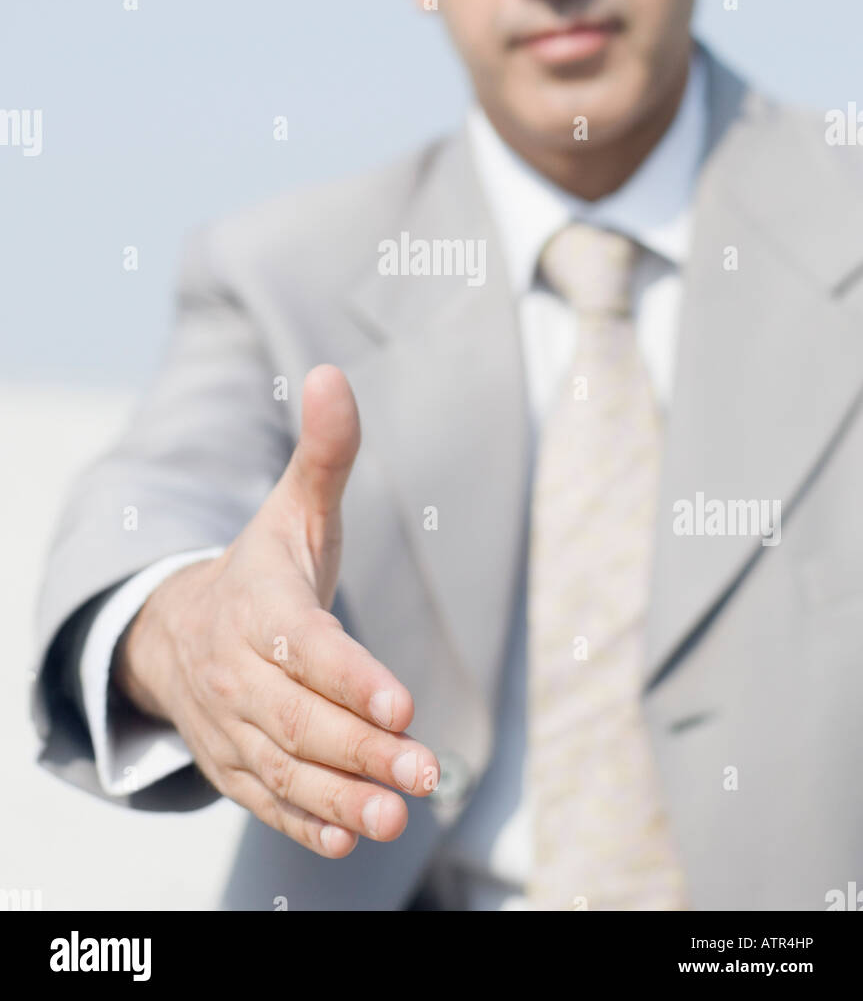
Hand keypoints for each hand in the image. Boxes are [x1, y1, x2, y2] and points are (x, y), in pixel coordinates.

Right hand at [114, 364, 439, 856]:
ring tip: (396, 817)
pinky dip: (302, 822)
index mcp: (257, 606)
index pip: (304, 647)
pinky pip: (263, 799)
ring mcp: (230, 724)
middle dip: (361, 750)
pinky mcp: (233, 764)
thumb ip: (325, 453)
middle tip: (425, 773)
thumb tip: (333, 373)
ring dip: (339, 796)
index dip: (350, 677)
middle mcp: (236, 671)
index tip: (403, 705)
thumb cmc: (261, 568)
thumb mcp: (293, 509)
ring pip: (284, 767)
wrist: (175, 630)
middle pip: (300, 718)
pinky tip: (345, 839)